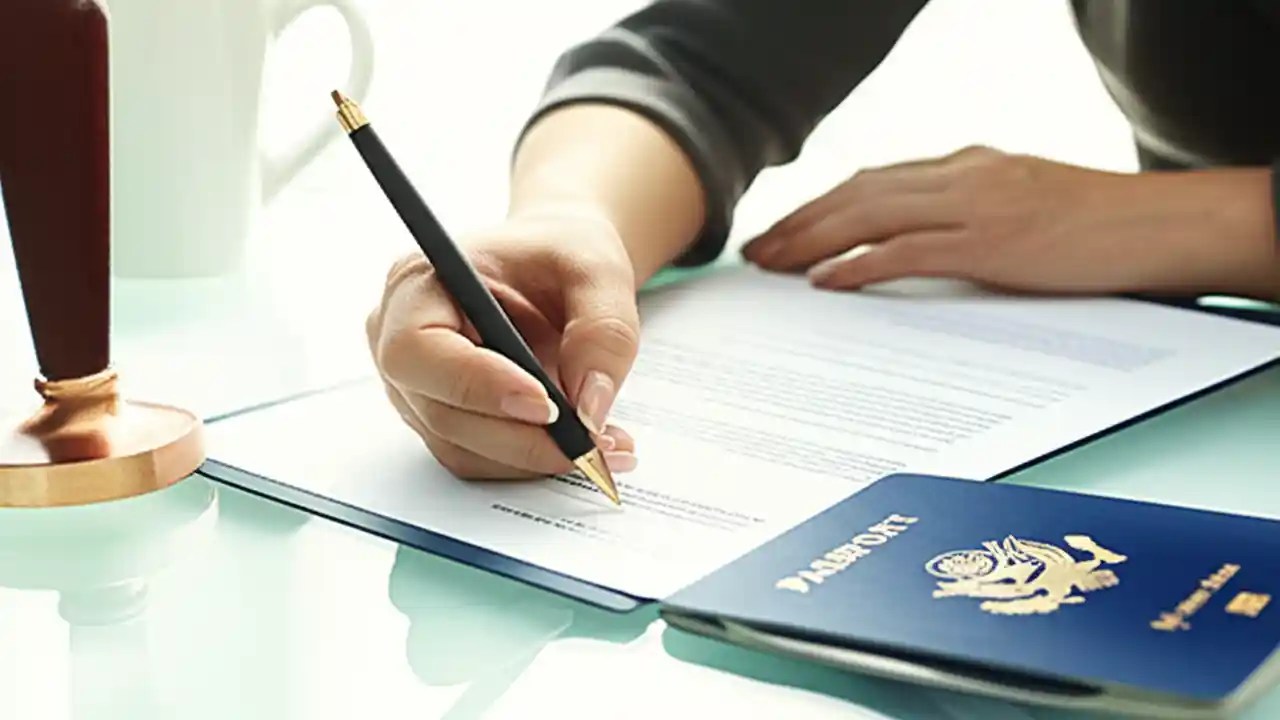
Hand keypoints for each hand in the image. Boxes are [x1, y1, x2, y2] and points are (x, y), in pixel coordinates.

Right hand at [366, 211, 640, 478]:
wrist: (555, 269)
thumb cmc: (559, 255)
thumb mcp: (598, 270)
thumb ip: (601, 330)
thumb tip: (590, 406)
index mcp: (417, 282)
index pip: (418, 349)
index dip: (478, 385)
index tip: (547, 405)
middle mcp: (398, 340)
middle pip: (443, 413)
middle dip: (524, 437)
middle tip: (595, 442)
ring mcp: (416, 388)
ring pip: (463, 447)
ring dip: (535, 457)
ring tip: (606, 447)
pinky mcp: (443, 420)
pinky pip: (481, 458)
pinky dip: (532, 461)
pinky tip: (581, 445)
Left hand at [742, 146, 1278, 298]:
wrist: (1156, 227)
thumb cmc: (1093, 224)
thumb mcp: (1020, 203)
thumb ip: (967, 212)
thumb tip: (915, 240)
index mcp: (967, 166)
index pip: (873, 181)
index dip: (821, 205)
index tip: (785, 228)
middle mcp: (961, 177)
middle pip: (857, 194)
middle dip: (801, 222)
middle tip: (756, 250)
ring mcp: (974, 207)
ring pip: (870, 216)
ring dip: (814, 241)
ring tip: (773, 265)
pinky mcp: (989, 243)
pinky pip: (907, 251)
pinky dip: (860, 265)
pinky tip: (827, 281)